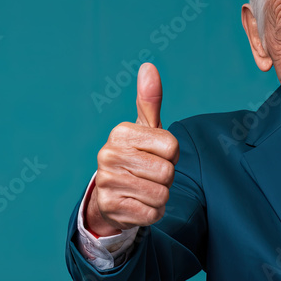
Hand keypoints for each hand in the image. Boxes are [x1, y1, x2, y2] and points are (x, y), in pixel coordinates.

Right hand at [86, 63, 178, 235]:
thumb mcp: (145, 129)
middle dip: (166, 178)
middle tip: (150, 175)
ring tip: (144, 189)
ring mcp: (107, 182)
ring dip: (160, 197)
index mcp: (121, 133)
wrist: (112, 195)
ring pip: (161, 194)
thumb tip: (149, 67)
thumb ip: (150, 100)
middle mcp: (109, 155)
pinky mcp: (111, 206)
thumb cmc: (137, 156)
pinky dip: (151, 212)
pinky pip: (151, 213)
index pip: (172, 147)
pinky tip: (138, 204)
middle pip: (167, 173)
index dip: (171, 156)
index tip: (156, 156)